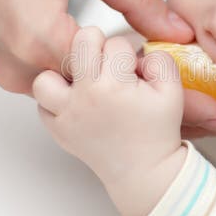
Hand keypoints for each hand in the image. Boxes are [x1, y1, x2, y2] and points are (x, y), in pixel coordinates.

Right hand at [0, 0, 193, 94]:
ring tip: (166, 82)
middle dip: (152, 100)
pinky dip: (90, 73)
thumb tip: (177, 30)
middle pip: (104, 99)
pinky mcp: (4, 66)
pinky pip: (60, 80)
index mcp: (42, 39)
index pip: (123, 83)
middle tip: (208, 110)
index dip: (171, 96)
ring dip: (118, 85)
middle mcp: (23, 69)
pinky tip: (116, 61)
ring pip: (82, 92)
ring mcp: (10, 73)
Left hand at [32, 27, 185, 215]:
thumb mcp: (172, 91)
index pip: (116, 43)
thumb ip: (160, 60)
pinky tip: (75, 103)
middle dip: (96, 47)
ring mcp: (67, 114)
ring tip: (82, 84)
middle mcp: (86, 97)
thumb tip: (138, 50)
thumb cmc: (156, 133)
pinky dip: (55, 101)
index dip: (127, 54)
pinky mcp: (58, 130)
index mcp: (115, 85)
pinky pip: (42, 105)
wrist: (144, 171)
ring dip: (63, 76)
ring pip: (46, 77)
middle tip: (106, 65)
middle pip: (80, 44)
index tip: (132, 72)